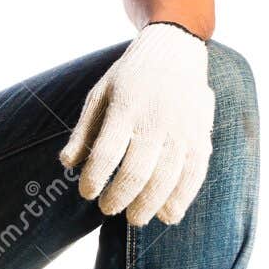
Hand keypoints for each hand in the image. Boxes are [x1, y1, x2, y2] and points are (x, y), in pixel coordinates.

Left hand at [58, 24, 214, 225]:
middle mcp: (156, 120)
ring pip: (167, 179)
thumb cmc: (131, 76)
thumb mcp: (100, 93)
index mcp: (125, 108)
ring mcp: (182, 130)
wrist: (176, 50)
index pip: (107, 152)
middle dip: (120, 197)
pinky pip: (194, 175)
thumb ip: (84, 130)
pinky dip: (182, 199)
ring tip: (134, 218)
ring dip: (149, 205)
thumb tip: (67, 164)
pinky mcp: (200, 137)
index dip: (94, 179)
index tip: (86, 193)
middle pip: (137, 172)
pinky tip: (168, 215)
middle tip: (108, 209)